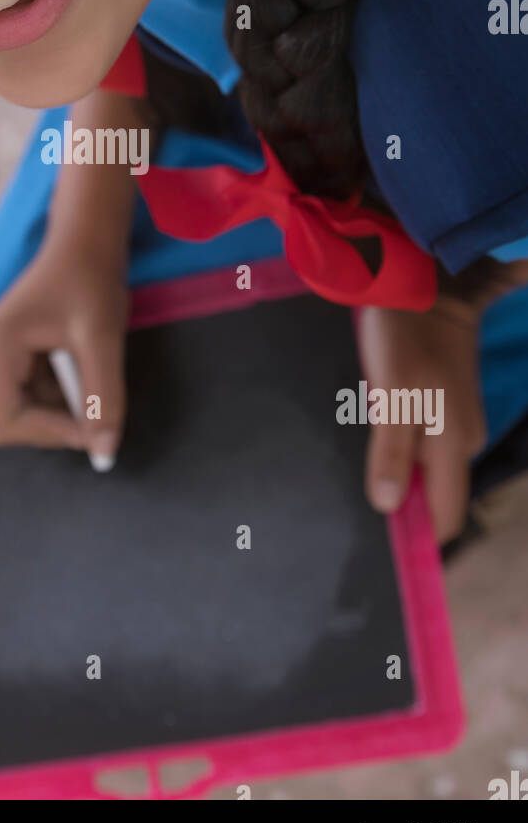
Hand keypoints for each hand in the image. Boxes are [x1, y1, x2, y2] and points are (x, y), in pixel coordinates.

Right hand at [0, 237, 129, 456]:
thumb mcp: (102, 341)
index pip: (6, 425)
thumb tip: (105, 451)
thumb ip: (103, 399)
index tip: (93, 428)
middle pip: (12, 422)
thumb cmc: (90, 280)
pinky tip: (80, 364)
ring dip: (62, 407)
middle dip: (57, 421)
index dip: (51, 434)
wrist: (85, 242)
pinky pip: (30, 396)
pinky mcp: (5, 358)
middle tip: (97, 404)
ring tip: (89, 370)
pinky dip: (61, 394)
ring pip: (24, 412)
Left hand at [356, 259, 527, 543]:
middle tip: (360, 476)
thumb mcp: (391, 395)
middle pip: (433, 495)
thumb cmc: (404, 338)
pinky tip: (377, 422)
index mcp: (454, 446)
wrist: (427, 285)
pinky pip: (422, 443)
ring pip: (425, 467)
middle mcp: (462, 442)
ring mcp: (456, 422)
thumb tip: (388, 507)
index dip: (417, 534)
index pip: (446, 517)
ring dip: (395, 466)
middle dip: (399, 497)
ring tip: (366, 443)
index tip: (380, 537)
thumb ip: (391, 452)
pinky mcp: (445, 404)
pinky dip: (399, 442)